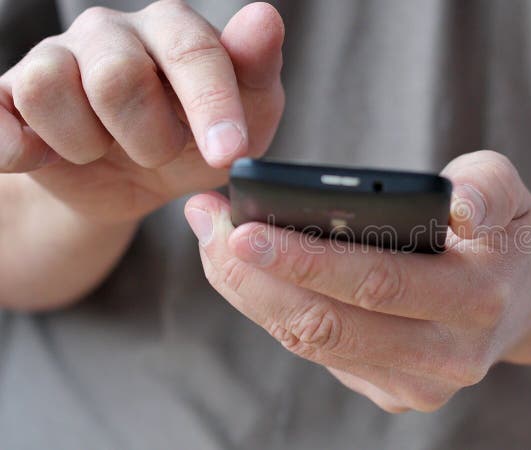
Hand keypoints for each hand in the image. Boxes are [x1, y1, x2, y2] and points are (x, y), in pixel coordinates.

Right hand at [0, 1, 284, 224]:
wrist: (139, 179)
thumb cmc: (198, 139)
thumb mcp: (247, 116)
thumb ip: (256, 68)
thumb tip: (265, 19)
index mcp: (173, 29)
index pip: (191, 51)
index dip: (211, 106)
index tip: (228, 153)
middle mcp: (111, 32)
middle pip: (117, 76)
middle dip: (149, 136)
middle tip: (160, 150)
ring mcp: (56, 59)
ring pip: (50, 88)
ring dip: (89, 145)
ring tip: (109, 150)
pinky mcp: (13, 96)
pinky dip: (14, 143)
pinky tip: (39, 155)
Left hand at [185, 150, 530, 411]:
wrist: (525, 292)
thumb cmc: (502, 228)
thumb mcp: (507, 188)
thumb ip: (486, 188)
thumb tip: (455, 206)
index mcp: (478, 300)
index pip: (378, 283)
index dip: (306, 260)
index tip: (241, 226)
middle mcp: (449, 356)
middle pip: (328, 326)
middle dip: (253, 279)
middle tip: (205, 223)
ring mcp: (421, 385)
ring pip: (314, 344)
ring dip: (250, 294)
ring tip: (211, 237)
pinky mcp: (396, 393)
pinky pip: (320, 354)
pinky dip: (274, 311)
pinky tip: (248, 271)